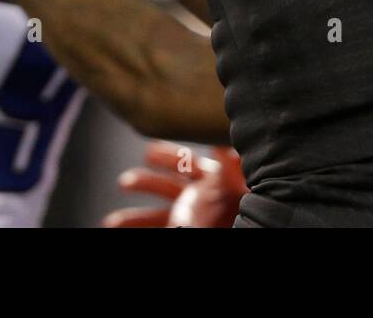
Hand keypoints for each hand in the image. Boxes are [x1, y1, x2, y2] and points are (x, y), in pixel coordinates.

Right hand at [102, 143, 245, 227]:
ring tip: (110, 223)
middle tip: (125, 182)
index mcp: (212, 179)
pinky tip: (119, 228)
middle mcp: (199, 198)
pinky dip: (142, 230)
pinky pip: (164, 229)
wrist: (262, 222)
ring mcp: (193, 216)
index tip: (148, 152)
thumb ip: (229, 164)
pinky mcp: (189, 229)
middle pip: (166, 188)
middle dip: (145, 183)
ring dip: (134, 218)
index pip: (184, 163)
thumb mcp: (240, 180)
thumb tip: (218, 142)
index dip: (166, 156)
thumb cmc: (252, 201)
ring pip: (157, 217)